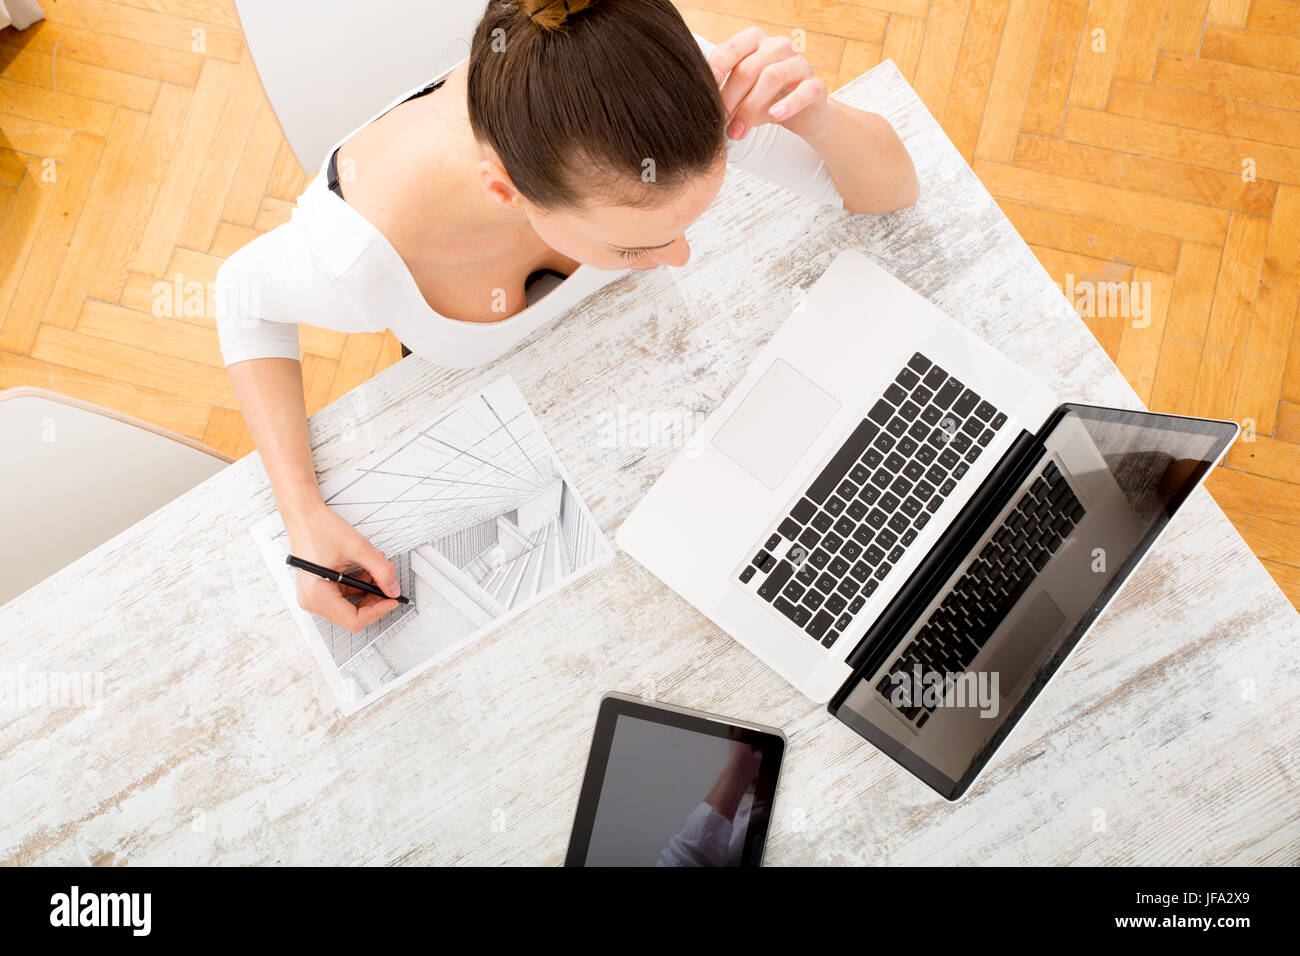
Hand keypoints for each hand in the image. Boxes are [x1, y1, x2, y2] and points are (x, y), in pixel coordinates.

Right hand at [284, 501, 400, 632]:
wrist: (304, 516)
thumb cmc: (320, 529)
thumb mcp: (359, 548)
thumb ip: (381, 570)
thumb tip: (393, 589)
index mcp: (317, 594)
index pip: (353, 620)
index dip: (377, 611)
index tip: (392, 600)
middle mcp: (312, 600)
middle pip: (352, 616)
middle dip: (373, 600)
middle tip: (388, 585)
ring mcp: (313, 596)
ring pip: (349, 607)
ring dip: (367, 592)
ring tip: (376, 572)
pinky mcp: (318, 589)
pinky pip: (343, 597)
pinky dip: (358, 586)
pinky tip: (366, 571)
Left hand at [707, 27, 831, 141]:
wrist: (803, 115)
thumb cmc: (766, 100)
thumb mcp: (741, 96)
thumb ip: (724, 95)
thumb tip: (702, 109)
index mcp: (756, 42)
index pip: (733, 48)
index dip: (717, 67)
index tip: (703, 90)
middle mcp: (778, 46)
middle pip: (748, 68)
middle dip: (730, 98)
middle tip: (719, 123)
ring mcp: (799, 64)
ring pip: (771, 77)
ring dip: (750, 107)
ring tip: (737, 132)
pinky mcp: (816, 86)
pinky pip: (803, 92)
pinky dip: (787, 104)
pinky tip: (775, 116)